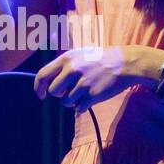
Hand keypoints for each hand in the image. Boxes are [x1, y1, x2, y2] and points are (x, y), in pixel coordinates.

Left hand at [33, 45, 160, 110]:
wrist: (124, 63)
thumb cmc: (100, 59)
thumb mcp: (80, 54)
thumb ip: (64, 66)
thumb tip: (48, 83)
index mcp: (67, 59)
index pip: (42, 75)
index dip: (39, 88)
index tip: (41, 95)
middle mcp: (72, 70)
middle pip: (54, 92)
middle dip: (60, 95)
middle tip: (71, 91)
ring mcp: (82, 83)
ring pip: (66, 102)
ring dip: (73, 101)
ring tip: (85, 92)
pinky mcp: (92, 95)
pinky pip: (79, 108)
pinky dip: (83, 106)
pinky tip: (92, 97)